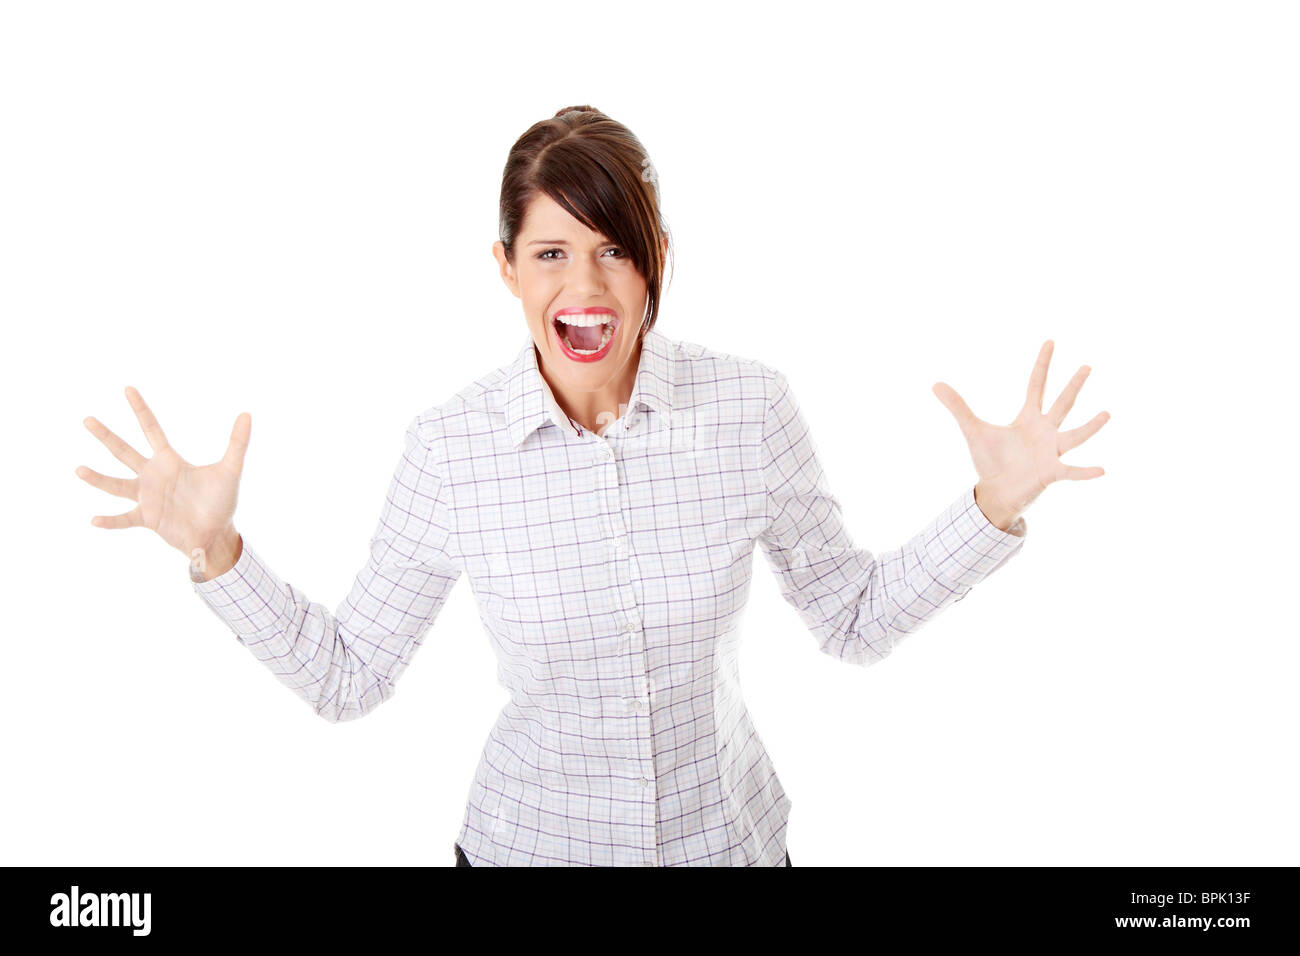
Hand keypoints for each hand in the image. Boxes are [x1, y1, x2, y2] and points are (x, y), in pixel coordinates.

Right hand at [77, 386, 250, 556]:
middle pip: (124, 451)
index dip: (141, 409)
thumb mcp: (230, 470)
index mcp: (169, 460)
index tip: (128, 388)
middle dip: (106, 436)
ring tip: (79, 469)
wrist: (216, 533)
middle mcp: (153, 475)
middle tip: (87, 419)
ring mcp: (147, 497)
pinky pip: (124, 519)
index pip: (151, 429)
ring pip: (116, 485)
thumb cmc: (221, 501)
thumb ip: (237, 443)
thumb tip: (247, 414)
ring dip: (99, 479)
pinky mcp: (147, 519)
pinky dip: (110, 521)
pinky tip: (93, 520)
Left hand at [931, 340, 1109, 529]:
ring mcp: (1051, 451)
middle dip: (1073, 386)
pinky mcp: (1051, 472)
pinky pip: (1072, 471)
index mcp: (1028, 418)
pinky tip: (1102, 470)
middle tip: (1087, 366)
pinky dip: (1085, 472)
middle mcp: (1044, 431)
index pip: (1036, 385)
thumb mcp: (972, 430)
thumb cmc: (990, 460)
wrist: (995, 490)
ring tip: (1107, 413)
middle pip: (1062, 404)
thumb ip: (958, 407)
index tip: (1051, 342)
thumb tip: (935, 384)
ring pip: (1075, 436)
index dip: (1042, 364)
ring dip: (1091, 427)